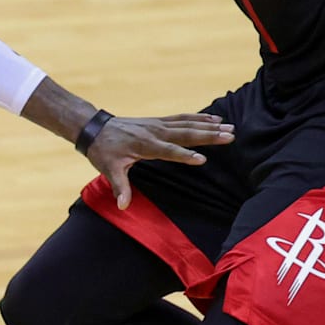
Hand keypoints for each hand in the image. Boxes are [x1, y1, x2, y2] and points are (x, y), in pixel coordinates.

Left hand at [86, 113, 233, 208]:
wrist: (95, 128)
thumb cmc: (103, 151)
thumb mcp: (109, 170)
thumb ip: (120, 187)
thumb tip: (123, 206)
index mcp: (145, 145)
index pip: (168, 151)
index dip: (184, 156)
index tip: (202, 159)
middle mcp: (155, 132)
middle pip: (185, 134)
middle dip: (208, 136)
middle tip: (230, 136)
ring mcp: (158, 124)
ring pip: (188, 124)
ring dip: (209, 125)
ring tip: (229, 127)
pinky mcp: (159, 121)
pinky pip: (183, 118)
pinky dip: (199, 118)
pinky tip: (214, 119)